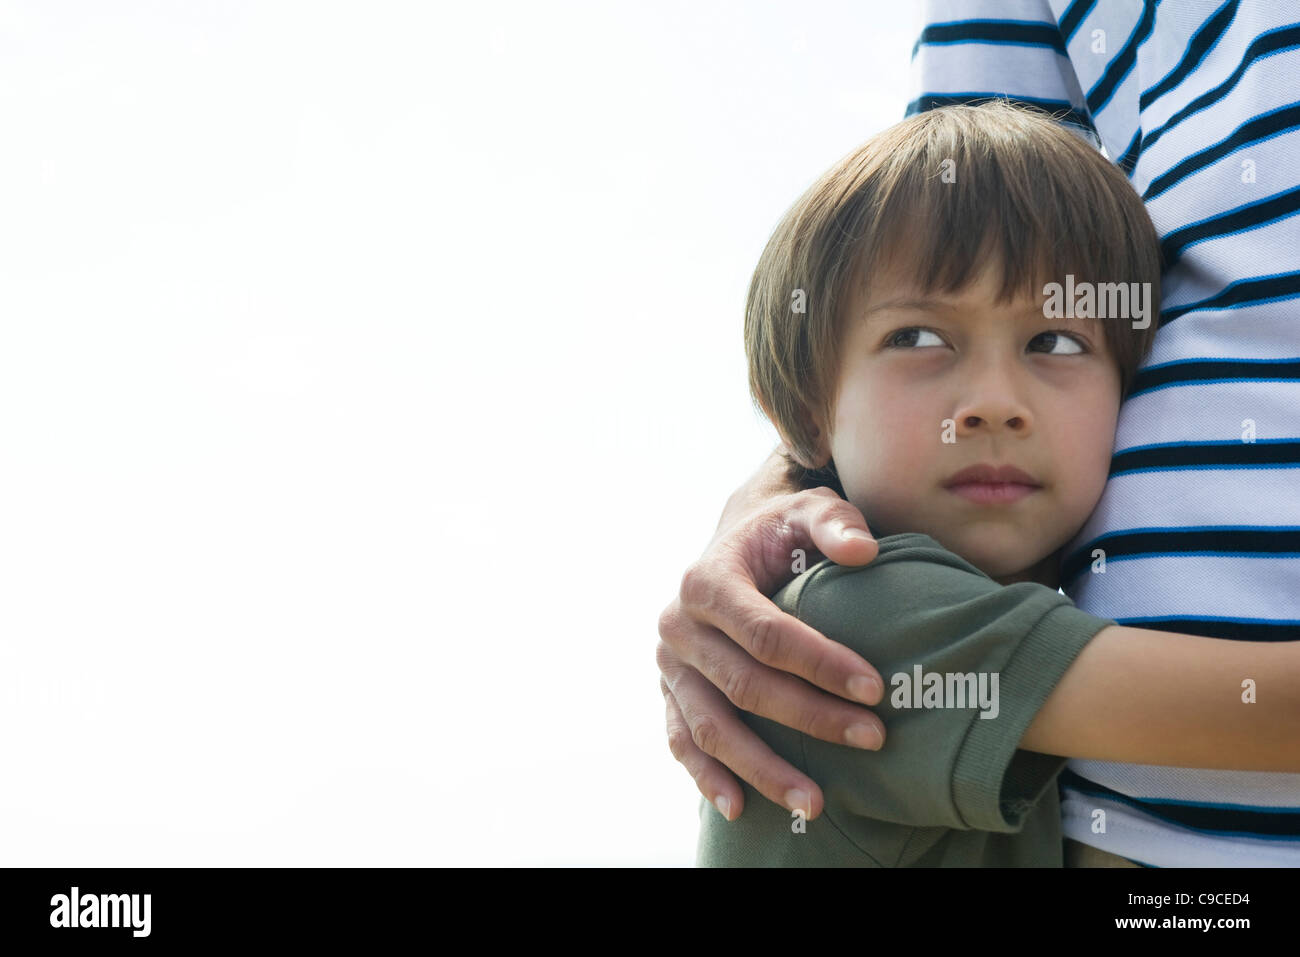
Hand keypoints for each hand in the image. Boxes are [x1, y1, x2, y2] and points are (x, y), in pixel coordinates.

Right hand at [658, 484, 885, 821]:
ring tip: (816, 804)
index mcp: (705, 580)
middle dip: (809, 717)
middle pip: (744, 685)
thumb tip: (863, 551)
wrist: (734, 549)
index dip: (820, 663)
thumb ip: (835, 522)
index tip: (875, 688)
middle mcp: (677, 625)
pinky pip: (683, 742)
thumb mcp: (807, 510)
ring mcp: (669, 666)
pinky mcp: (669, 694)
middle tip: (872, 739)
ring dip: (762, 769)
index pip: (765, 632)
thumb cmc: (779, 535)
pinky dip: (708, 778)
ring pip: (712, 727)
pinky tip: (741, 810)